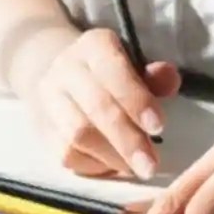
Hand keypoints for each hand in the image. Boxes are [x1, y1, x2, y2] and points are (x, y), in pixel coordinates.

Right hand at [27, 29, 179, 179]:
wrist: (59, 75)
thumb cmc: (110, 75)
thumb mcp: (135, 66)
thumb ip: (155, 77)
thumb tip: (169, 80)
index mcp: (94, 46)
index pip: (113, 70)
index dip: (136, 100)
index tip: (158, 127)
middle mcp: (66, 68)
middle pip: (96, 107)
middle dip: (128, 139)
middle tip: (150, 165)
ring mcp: (50, 99)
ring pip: (78, 134)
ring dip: (112, 156)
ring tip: (134, 167)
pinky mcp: (43, 128)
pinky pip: (66, 153)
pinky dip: (93, 165)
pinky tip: (112, 165)